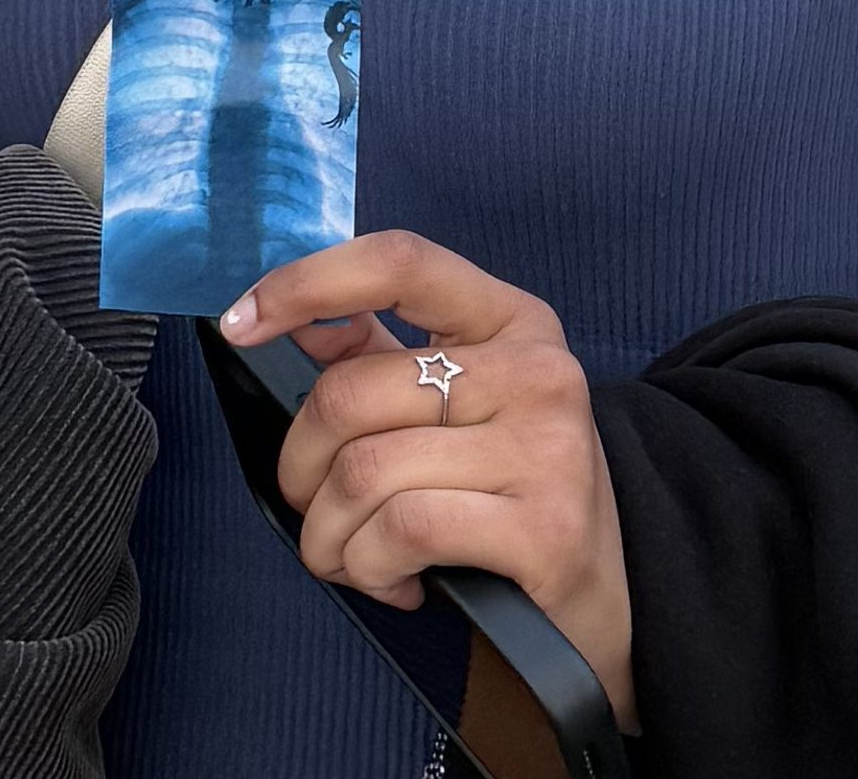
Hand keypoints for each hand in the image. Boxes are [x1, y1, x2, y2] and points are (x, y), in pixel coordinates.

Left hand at [223, 231, 636, 719]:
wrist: (616, 594)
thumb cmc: (515, 492)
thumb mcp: (464, 406)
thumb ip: (383, 356)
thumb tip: (299, 319)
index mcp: (512, 320)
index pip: (398, 263)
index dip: (307, 283)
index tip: (240, 321)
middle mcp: (537, 371)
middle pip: (352, 393)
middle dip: (300, 467)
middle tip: (313, 509)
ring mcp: (547, 447)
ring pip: (365, 471)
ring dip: (329, 536)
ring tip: (351, 558)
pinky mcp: (544, 527)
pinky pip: (401, 529)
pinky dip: (369, 567)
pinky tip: (397, 582)